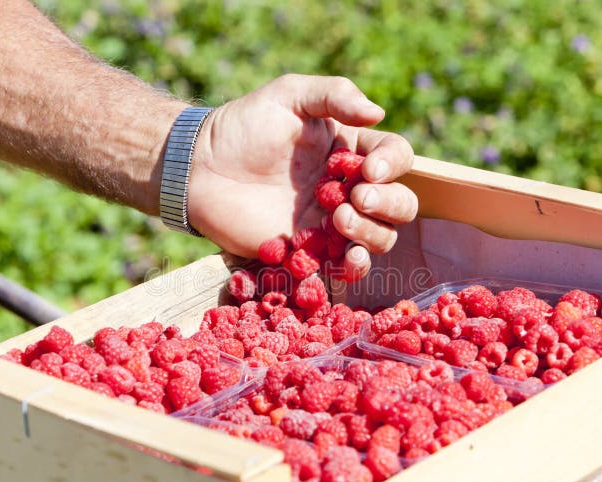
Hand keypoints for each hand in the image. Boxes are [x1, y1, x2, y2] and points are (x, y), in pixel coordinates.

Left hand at [189, 74, 416, 279]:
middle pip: (399, 203)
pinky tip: (347, 258)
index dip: (392, 164)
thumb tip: (379, 112)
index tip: (367, 168)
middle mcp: (349, 188)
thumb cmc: (244, 126)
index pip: (396, 156)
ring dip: (372, 231)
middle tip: (355, 196)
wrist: (201, 169)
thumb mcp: (289, 95)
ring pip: (381, 237)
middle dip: (388, 202)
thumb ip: (334, 95)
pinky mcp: (312, 252)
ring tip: (338, 218)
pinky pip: (348, 267)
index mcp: (351, 149)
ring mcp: (333, 223)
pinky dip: (356, 266)